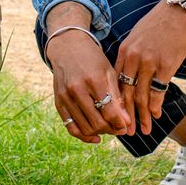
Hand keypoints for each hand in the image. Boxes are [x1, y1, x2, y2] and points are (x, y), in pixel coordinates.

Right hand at [46, 27, 130, 142]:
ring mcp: (65, 97)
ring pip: (85, 128)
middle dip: (111, 130)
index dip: (120, 123)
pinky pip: (70, 127)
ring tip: (108, 129)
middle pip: (97, 122)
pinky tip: (95, 136)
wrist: (67, 47)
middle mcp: (77, 90)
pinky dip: (83, 136)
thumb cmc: (93, 59)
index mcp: (93, 80)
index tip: (127, 126)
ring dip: (99, 133)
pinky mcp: (58, 102)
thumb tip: (125, 122)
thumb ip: (117, 97)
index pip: (109, 111)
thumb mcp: (108, 72)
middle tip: (119, 129)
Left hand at [114, 2, 185, 134]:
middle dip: (126, 116)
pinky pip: (158, 90)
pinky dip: (156, 105)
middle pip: (126, 94)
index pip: (116, 84)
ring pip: (142, 96)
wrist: (178, 10)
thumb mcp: (136, 38)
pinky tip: (156, 114)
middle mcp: (134, 59)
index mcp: (125, 52)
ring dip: (142, 116)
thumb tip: (127, 78)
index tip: (115, 118)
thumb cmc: (157, 25)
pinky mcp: (166, 65)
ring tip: (144, 129)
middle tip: (126, 133)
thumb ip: (130, 58)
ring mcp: (150, 62)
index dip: (116, 103)